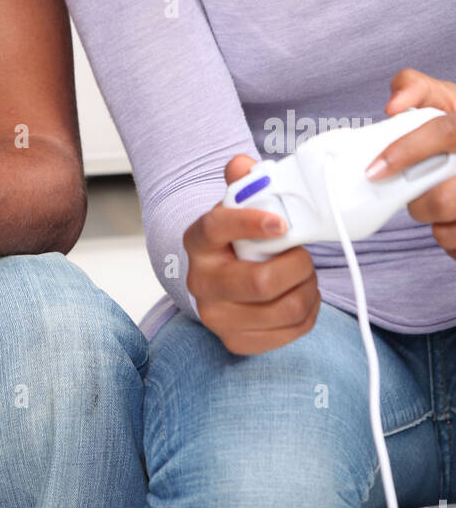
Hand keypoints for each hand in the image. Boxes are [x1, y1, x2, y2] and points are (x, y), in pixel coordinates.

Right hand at [183, 154, 320, 354]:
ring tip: (305, 275)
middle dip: (298, 265)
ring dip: (309, 287)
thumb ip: (242, 183)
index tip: (282, 223)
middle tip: (305, 254)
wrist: (222, 278)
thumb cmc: (236, 240)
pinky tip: (301, 295)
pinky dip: (310, 311)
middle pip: (260, 282)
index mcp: (197, 241)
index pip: (216, 228)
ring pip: (285, 307)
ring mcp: (218, 317)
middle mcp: (201, 282)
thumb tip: (242, 164)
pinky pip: (292, 330)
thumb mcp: (236, 207)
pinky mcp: (238, 342)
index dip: (250, 223)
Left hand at [365, 67, 455, 257]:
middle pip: (443, 197)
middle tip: (413, 188)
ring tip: (435, 199)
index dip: (407, 151)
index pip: (445, 134)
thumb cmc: (455, 126)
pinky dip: (445, 236)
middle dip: (417, 200)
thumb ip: (414, 87)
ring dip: (430, 217)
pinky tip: (448, 218)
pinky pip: (453, 244)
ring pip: (446, 222)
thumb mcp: (442, 98)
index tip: (374, 170)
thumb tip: (393, 104)